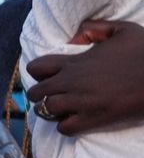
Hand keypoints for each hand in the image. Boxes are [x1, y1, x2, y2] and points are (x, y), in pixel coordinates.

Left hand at [27, 20, 143, 134]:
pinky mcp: (95, 119)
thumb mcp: (121, 29)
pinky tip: (75, 120)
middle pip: (36, 93)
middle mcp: (73, 82)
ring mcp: (82, 102)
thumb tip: (74, 38)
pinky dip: (65, 126)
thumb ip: (93, 29)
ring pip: (46, 111)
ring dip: (49, 111)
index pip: (36, 67)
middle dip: (40, 94)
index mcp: (75, 61)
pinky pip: (65, 128)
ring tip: (61, 108)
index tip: (48, 74)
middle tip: (53, 94)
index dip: (38, 72)